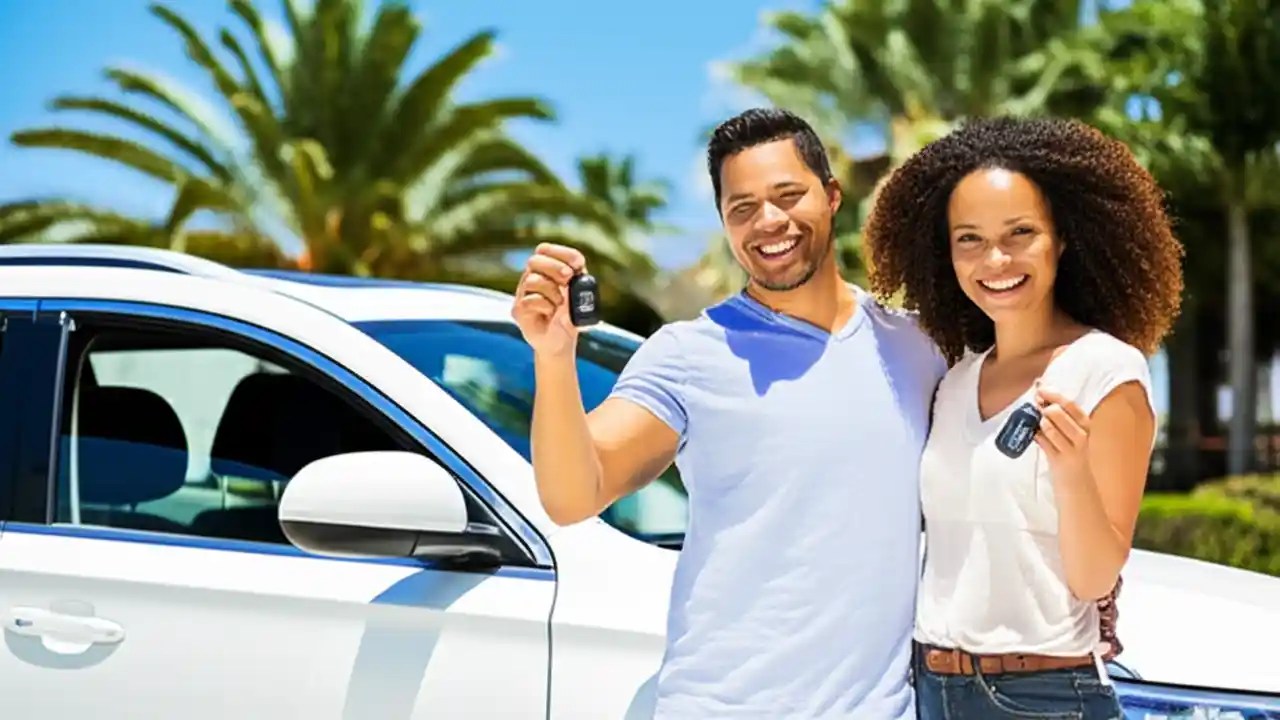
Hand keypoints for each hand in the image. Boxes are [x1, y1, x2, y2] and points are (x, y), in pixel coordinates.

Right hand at [512, 243, 585, 357]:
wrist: (560, 342)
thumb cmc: (569, 317)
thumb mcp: (579, 299)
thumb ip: (577, 286)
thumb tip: (573, 277)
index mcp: (548, 269)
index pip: (545, 250)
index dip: (561, 253)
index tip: (577, 264)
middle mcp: (533, 277)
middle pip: (535, 260)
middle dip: (555, 267)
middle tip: (568, 278)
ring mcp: (524, 293)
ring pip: (532, 280)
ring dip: (552, 291)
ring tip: (560, 304)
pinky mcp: (519, 309)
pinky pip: (529, 300)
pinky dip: (545, 306)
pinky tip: (549, 314)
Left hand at [1034, 386, 1091, 480]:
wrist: (1077, 482)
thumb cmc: (1070, 451)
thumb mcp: (1070, 430)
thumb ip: (1057, 412)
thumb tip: (1038, 386)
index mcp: (1085, 423)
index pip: (1068, 403)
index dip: (1051, 393)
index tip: (1039, 388)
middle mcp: (1081, 434)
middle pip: (1056, 412)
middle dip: (1042, 407)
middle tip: (1035, 406)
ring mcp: (1071, 448)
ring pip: (1048, 426)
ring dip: (1038, 422)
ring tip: (1038, 424)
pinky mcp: (1059, 460)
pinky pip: (1042, 441)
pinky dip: (1035, 435)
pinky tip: (1034, 434)